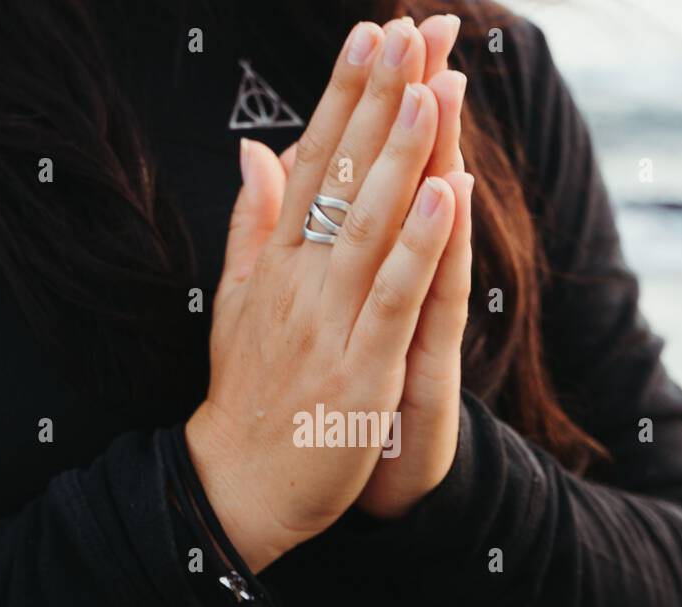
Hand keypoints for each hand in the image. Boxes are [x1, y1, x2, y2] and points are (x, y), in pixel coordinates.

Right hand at [186, 19, 456, 571]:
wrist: (237, 486)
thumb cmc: (248, 395)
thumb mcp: (235, 302)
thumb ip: (249, 224)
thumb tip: (253, 148)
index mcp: (273, 263)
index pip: (311, 162)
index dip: (343, 96)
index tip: (370, 35)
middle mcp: (296, 282)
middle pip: (343, 177)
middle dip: (380, 99)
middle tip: (411, 30)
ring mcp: (327, 325)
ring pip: (368, 225)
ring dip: (403, 155)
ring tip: (430, 86)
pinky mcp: (359, 371)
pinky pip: (393, 298)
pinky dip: (418, 245)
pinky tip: (446, 194)